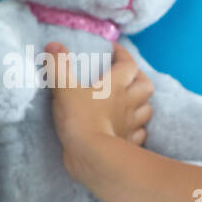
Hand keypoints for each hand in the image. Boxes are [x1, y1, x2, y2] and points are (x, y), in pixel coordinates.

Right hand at [46, 40, 153, 173]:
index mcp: (116, 86)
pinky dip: (136, 128)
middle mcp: (129, 103)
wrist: (92, 156)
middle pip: (145, 86)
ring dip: (141, 103)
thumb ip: (58, 66)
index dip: (123, 54)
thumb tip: (54, 45)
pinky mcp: (130, 143)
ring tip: (129, 101)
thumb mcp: (64, 89)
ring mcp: (132, 124)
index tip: (113, 50)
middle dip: (139, 78)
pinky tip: (127, 127)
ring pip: (147, 110)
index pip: (128, 64)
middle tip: (127, 77)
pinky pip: (139, 133)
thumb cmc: (80, 119)